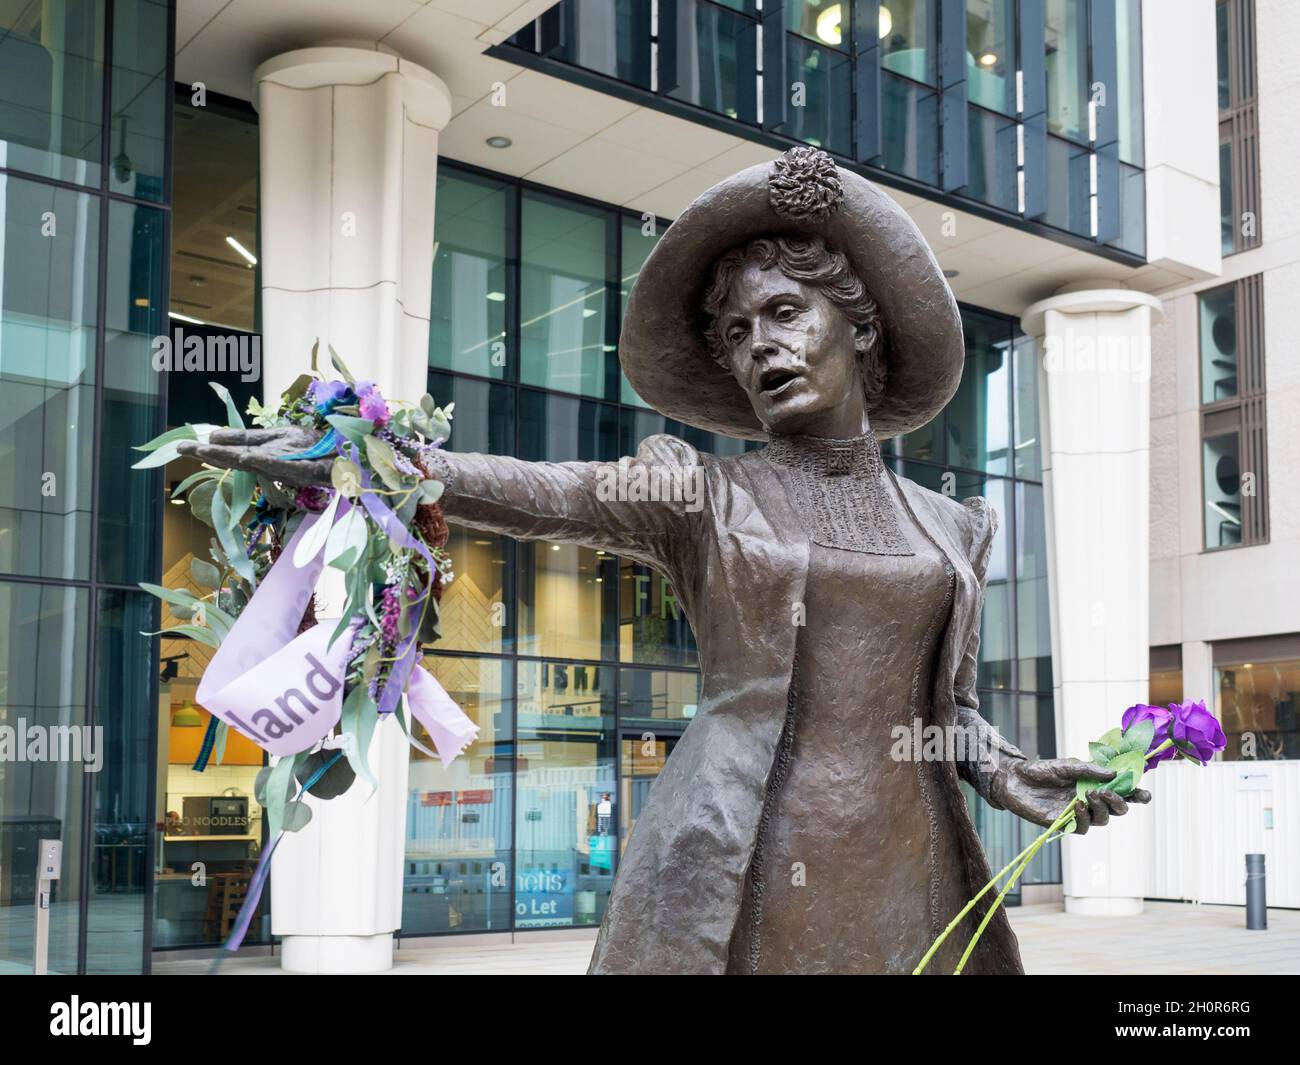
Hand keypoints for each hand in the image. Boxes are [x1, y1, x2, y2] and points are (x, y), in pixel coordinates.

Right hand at [178, 427, 333, 487]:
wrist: (350, 455)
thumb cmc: (314, 447)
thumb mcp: (279, 439)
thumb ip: (248, 440)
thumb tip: (214, 437)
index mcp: (265, 452)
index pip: (232, 449)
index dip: (209, 449)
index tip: (182, 447)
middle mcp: (273, 461)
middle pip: (237, 457)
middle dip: (211, 454)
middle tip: (183, 450)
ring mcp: (289, 465)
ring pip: (256, 462)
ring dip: (232, 457)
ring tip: (207, 450)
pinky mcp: (308, 469)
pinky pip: (284, 465)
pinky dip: (265, 461)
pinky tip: (247, 457)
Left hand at [993, 757, 1150, 834]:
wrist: (1014, 779)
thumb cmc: (1041, 770)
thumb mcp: (1067, 765)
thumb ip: (1090, 770)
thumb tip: (1115, 774)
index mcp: (1095, 784)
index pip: (1122, 792)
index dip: (1137, 795)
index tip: (1144, 794)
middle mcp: (1091, 800)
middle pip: (1118, 810)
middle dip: (1120, 803)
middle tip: (1106, 791)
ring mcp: (1079, 813)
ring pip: (1104, 820)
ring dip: (1102, 808)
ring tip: (1089, 794)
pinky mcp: (1065, 823)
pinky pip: (1084, 828)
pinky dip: (1085, 817)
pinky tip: (1077, 806)